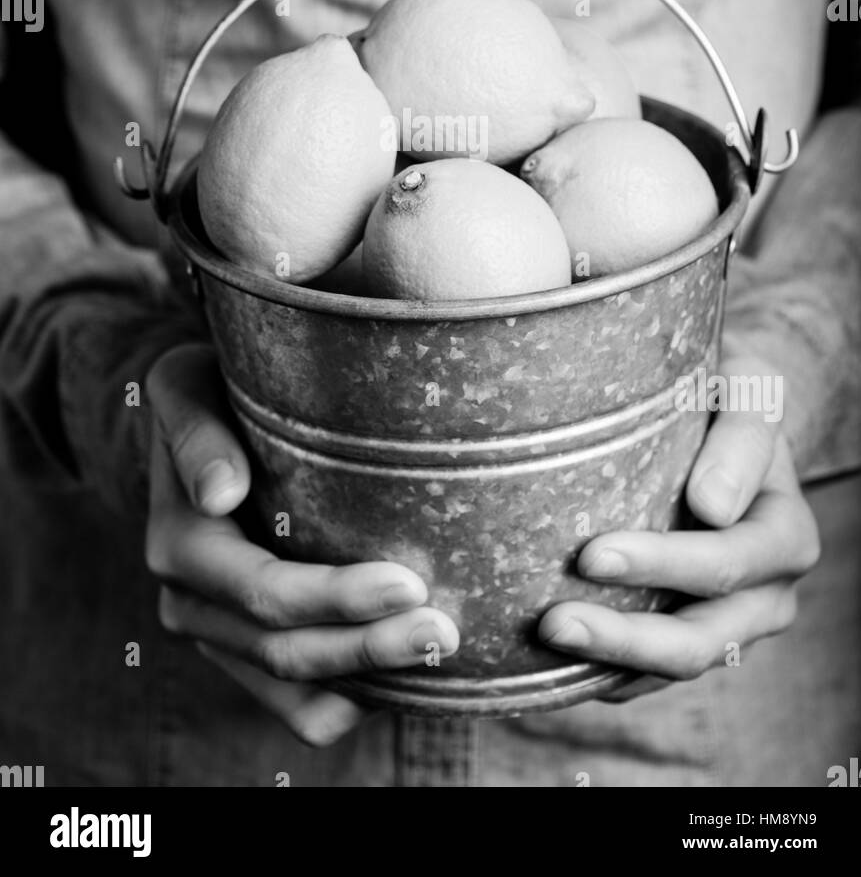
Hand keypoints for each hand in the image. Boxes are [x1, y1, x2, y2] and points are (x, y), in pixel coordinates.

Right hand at [145, 343, 458, 745]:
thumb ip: (196, 431)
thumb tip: (221, 492)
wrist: (203, 420)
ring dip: (372, 683)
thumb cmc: (209, 391)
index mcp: (180, 546)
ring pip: (300, 693)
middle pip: (287, 653)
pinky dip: (355, 701)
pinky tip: (408, 675)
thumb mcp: (186, 386)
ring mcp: (223, 639)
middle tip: (446, 631)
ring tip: (441, 655)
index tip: (409, 583)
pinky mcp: (254, 655)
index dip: (336, 598)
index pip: (263, 592)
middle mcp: (193, 606)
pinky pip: (305, 707)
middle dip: (370, 649)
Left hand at [538, 358, 820, 690]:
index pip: (725, 563)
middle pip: (701, 638)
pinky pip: (649, 677)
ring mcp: (730, 627)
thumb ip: (743, 436)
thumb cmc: (726, 397)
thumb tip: (712, 506)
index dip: (660, 565)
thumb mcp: (748, 389)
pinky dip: (605, 674)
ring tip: (545, 636)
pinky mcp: (690, 640)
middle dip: (625, 636)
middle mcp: (767, 594)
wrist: (719, 420)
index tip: (592, 555)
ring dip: (608, 660)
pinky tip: (549, 663)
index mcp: (785, 535)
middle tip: (553, 620)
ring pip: (673, 667)